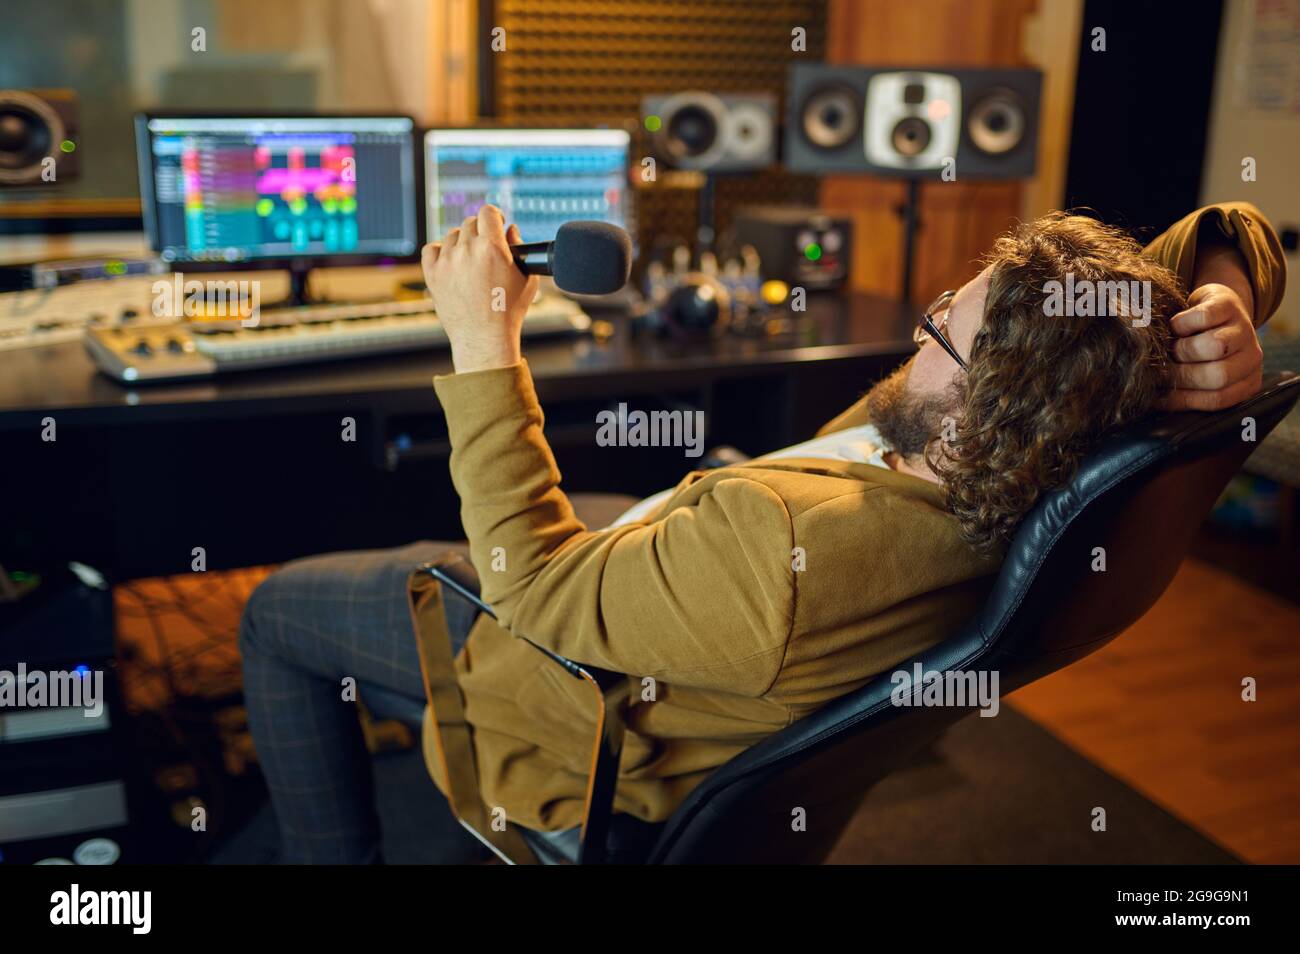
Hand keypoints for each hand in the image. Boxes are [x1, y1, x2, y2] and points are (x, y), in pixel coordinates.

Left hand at [421, 205, 539, 373]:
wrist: (484, 338)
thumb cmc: (508, 311)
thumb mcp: (527, 278)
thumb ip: (520, 247)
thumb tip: (511, 230)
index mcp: (492, 247)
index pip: (487, 212)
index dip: (494, 216)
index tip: (496, 223)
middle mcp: (467, 250)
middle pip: (470, 222)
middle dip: (480, 231)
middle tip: (486, 247)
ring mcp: (447, 262)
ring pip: (452, 236)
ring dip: (462, 242)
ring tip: (471, 260)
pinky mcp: (433, 275)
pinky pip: (431, 249)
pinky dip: (440, 251)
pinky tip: (451, 261)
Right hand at [1160, 282, 1262, 410]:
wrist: (1216, 308)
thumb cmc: (1200, 348)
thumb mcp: (1200, 373)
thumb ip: (1187, 389)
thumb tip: (1153, 401)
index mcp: (1245, 382)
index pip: (1216, 399)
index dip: (1181, 398)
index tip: (1158, 394)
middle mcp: (1251, 358)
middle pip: (1217, 376)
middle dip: (1181, 374)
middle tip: (1162, 368)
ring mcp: (1244, 330)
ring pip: (1213, 347)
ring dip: (1183, 349)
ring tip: (1171, 347)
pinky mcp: (1229, 305)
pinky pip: (1203, 318)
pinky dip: (1181, 324)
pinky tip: (1176, 327)